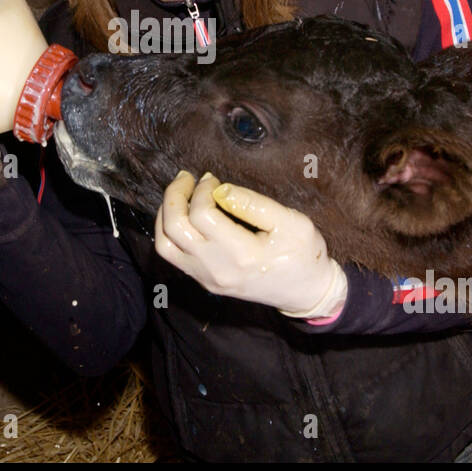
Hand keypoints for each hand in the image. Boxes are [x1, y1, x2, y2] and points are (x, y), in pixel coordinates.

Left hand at [154, 171, 348, 318]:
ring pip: (165, 244)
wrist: (306, 292)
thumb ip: (254, 204)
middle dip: (175, 196)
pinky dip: (168, 231)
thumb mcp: (291, 222)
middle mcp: (218, 269)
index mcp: (242, 254)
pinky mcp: (204, 282)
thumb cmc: (303, 253)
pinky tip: (181, 215)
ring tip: (179, 194)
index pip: (202, 215)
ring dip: (166, 214)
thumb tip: (220, 189)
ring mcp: (207, 279)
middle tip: (187, 178)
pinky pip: (172, 256)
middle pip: (175, 228)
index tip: (212, 179)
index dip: (201, 189)